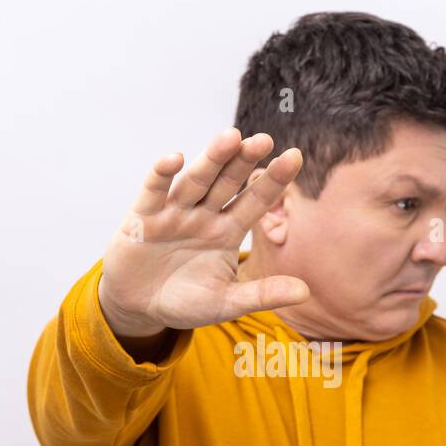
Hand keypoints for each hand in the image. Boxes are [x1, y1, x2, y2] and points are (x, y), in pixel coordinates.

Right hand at [98, 127, 309, 337]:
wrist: (139, 307)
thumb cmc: (185, 302)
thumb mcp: (226, 303)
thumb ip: (262, 295)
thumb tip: (306, 293)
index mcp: (228, 230)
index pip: (256, 200)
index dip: (274, 179)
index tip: (294, 156)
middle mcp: (204, 215)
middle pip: (227, 182)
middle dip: (243, 161)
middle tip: (263, 140)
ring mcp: (174, 212)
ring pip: (196, 181)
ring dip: (211, 160)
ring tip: (230, 138)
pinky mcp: (142, 217)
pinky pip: (154, 191)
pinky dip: (162, 175)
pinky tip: (175, 159)